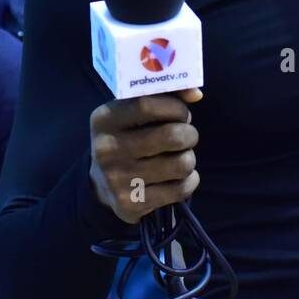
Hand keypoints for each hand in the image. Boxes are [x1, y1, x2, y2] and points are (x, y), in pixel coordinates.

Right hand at [89, 88, 202, 223]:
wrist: (103, 184)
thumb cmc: (129, 138)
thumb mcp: (132, 113)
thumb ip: (163, 95)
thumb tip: (195, 94)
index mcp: (104, 120)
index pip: (147, 105)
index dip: (176, 107)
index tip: (182, 114)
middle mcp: (106, 149)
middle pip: (171, 136)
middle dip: (189, 134)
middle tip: (186, 135)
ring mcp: (117, 179)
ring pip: (181, 164)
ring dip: (189, 158)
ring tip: (179, 157)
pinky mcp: (130, 204)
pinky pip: (180, 189)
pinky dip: (189, 181)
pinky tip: (177, 177)